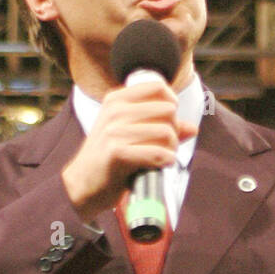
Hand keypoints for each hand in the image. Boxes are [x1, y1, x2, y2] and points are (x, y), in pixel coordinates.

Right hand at [62, 78, 198, 224]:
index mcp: (116, 100)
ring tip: (163, 158)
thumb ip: (161, 128)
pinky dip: (166, 161)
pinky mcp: (116, 152)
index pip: (159, 87)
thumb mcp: (132, 137)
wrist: (82, 186)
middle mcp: (114, 111)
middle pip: (168, 110)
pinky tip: (161, 166)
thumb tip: (193, 128)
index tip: (169, 122)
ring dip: (172, 149)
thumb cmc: (110, 161)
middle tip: (166, 147)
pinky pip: (157, 152)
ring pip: (166, 132)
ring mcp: (114, 130)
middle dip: (174, 131)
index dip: (172, 104)